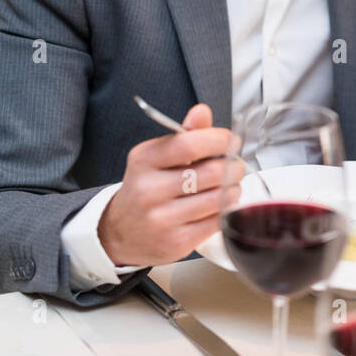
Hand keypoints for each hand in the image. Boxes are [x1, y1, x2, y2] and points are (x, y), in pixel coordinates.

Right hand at [99, 104, 240, 266]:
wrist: (119, 232)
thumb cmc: (145, 187)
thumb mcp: (156, 156)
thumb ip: (184, 134)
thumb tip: (203, 111)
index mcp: (144, 161)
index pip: (190, 144)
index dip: (219, 140)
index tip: (229, 140)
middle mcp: (149, 190)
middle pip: (210, 172)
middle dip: (233, 166)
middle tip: (236, 165)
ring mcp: (161, 219)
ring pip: (218, 198)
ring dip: (233, 189)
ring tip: (230, 185)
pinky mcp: (175, 243)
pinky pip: (216, 222)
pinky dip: (226, 210)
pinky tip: (221, 204)